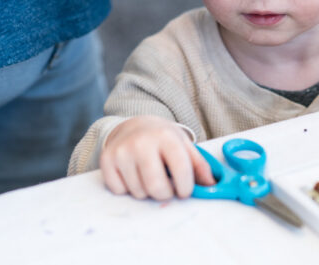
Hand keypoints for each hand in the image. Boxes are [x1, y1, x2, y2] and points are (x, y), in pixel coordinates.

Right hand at [100, 116, 214, 200]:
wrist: (133, 125)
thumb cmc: (162, 138)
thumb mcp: (184, 144)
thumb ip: (199, 165)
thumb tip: (211, 186)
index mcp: (166, 137)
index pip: (181, 171)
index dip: (186, 187)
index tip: (185, 190)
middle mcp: (141, 143)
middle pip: (157, 188)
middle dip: (166, 194)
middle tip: (167, 187)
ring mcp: (122, 152)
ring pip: (138, 192)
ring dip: (147, 190)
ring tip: (149, 175)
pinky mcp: (106, 161)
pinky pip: (120, 191)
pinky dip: (128, 188)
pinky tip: (133, 174)